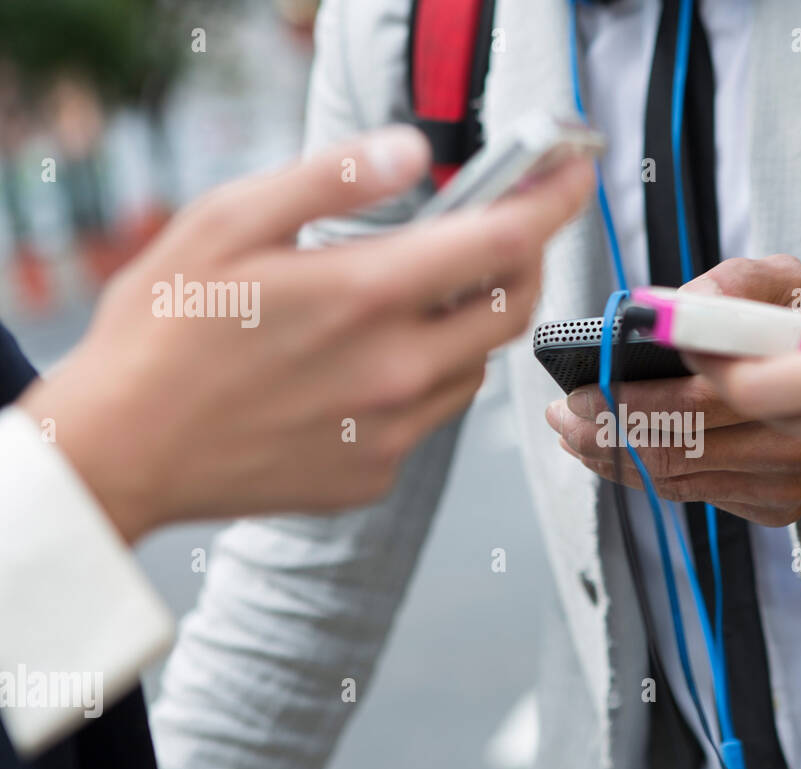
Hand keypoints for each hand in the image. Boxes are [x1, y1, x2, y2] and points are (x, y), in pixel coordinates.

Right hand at [18, 125, 593, 541]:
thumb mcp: (226, 222)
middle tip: (497, 235)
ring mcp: (391, 429)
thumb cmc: (160, 334)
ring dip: (468, 323)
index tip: (570, 175)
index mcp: (365, 294)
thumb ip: (331, 180)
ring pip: (476, 364)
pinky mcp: (376, 473)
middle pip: (514, 307)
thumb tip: (413, 152)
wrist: (118, 452)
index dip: (552, 199)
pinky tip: (366, 365)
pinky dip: (425, 378)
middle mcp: (396, 369)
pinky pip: (432, 414)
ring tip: (408, 303)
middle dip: (523, 261)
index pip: (503, 240)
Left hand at [544, 255, 800, 525]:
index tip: (583, 389)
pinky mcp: (776, 506)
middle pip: (676, 446)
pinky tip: (615, 451)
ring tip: (574, 432)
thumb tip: (674, 309)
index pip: (698, 400)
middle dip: (603, 431)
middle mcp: (797, 440)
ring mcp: (786, 481)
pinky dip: (642, 474)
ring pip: (675, 477)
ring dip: (612, 457)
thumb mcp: (788, 282)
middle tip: (562, 414)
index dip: (629, 399)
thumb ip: (733, 283)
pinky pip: (691, 493)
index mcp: (798, 380)